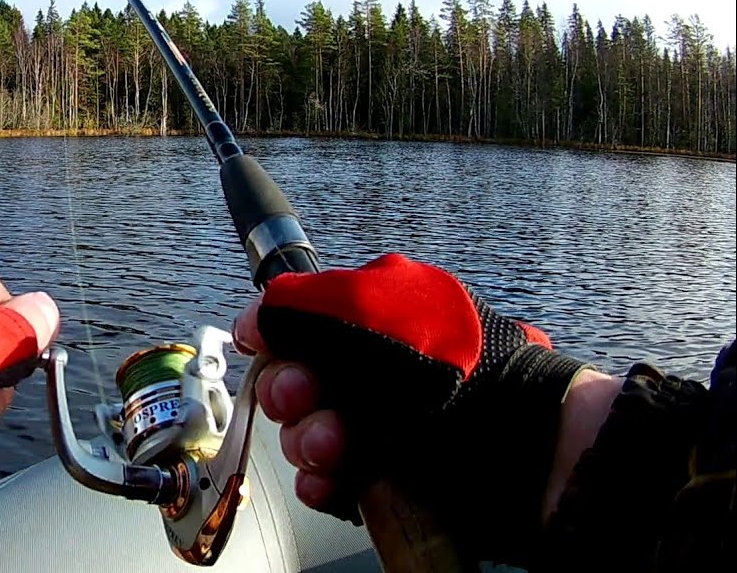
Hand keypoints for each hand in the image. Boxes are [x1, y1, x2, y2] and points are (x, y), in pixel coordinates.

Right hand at [234, 253, 589, 564]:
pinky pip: (326, 481)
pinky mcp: (384, 476)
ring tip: (339, 446)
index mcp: (375, 316)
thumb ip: (304, 301)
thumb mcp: (373, 308)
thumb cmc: (463, 370)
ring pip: (304, 433)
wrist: (525, 451)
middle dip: (291, 391)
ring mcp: (378, 424)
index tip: (263, 346)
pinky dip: (321, 482)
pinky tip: (334, 480)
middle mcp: (373, 369)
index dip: (272, 336)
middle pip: (292, 379)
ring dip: (308, 440)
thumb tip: (257, 316)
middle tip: (308, 398)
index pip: (296, 321)